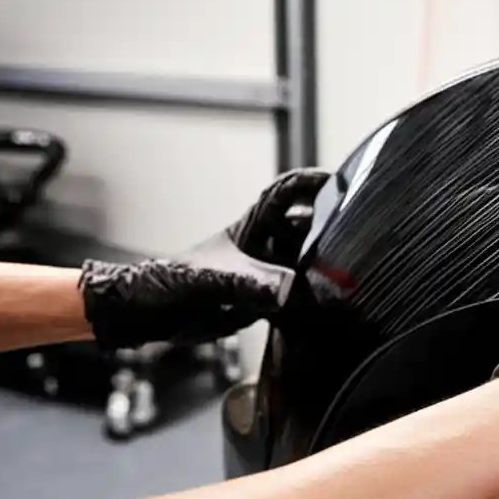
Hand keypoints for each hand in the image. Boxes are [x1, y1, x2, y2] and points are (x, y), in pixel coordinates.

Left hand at [79, 168, 329, 348]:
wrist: (143, 317)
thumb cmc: (162, 286)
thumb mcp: (204, 282)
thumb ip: (245, 283)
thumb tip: (285, 288)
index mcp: (246, 230)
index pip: (283, 196)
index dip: (309, 183)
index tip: (337, 180)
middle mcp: (259, 249)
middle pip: (304, 229)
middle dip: (330, 229)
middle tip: (356, 237)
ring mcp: (261, 275)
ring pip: (304, 264)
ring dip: (325, 268)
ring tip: (349, 276)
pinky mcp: (260, 302)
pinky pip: (295, 297)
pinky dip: (313, 301)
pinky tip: (329, 307)